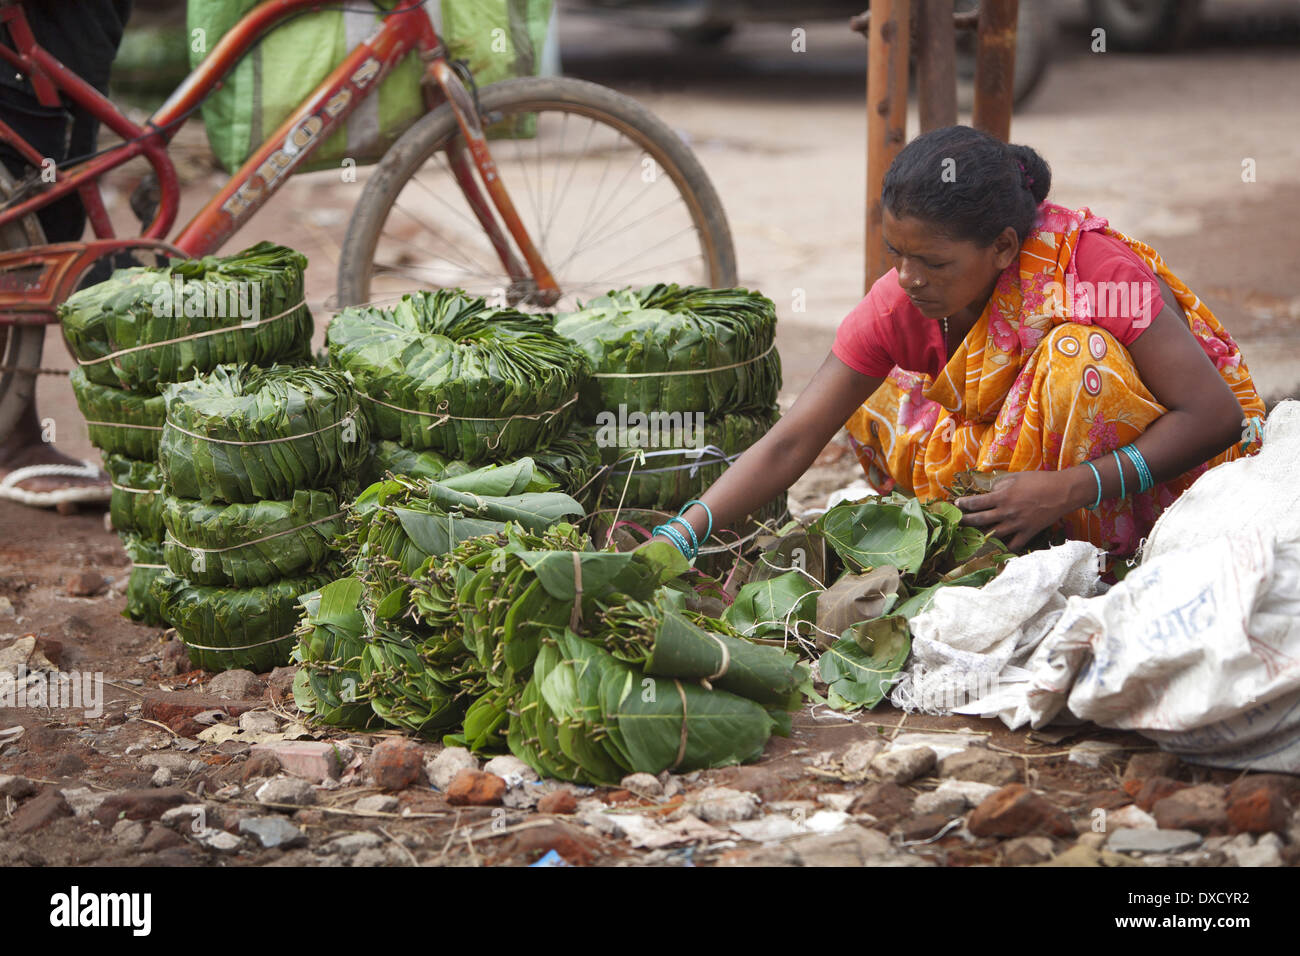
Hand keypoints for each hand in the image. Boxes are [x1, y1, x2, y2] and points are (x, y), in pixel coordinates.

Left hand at [954, 470, 1074, 551]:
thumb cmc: (1039, 481)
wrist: (1062, 492)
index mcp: (1002, 497)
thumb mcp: (1016, 477)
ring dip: (981, 536)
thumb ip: (1000, 485)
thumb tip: (989, 492)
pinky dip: (1004, 548)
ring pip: (993, 535)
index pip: (976, 503)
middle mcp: (1006, 513)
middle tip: (957, 522)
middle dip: (966, 521)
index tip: (956, 504)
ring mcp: (1017, 525)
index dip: (964, 504)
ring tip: (972, 536)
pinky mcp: (1028, 533)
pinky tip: (996, 549)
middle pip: (980, 521)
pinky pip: (1013, 545)